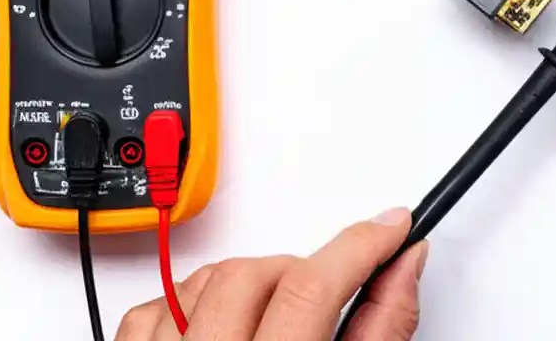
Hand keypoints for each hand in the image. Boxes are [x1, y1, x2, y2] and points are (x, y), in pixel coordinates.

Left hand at [117, 208, 426, 340]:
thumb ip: (381, 329)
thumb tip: (404, 264)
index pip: (313, 289)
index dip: (361, 244)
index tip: (394, 226)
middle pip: (254, 274)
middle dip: (302, 272)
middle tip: (331, 298)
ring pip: (201, 282)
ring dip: (248, 286)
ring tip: (276, 325)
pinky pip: (150, 309)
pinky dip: (189, 306)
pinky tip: (218, 329)